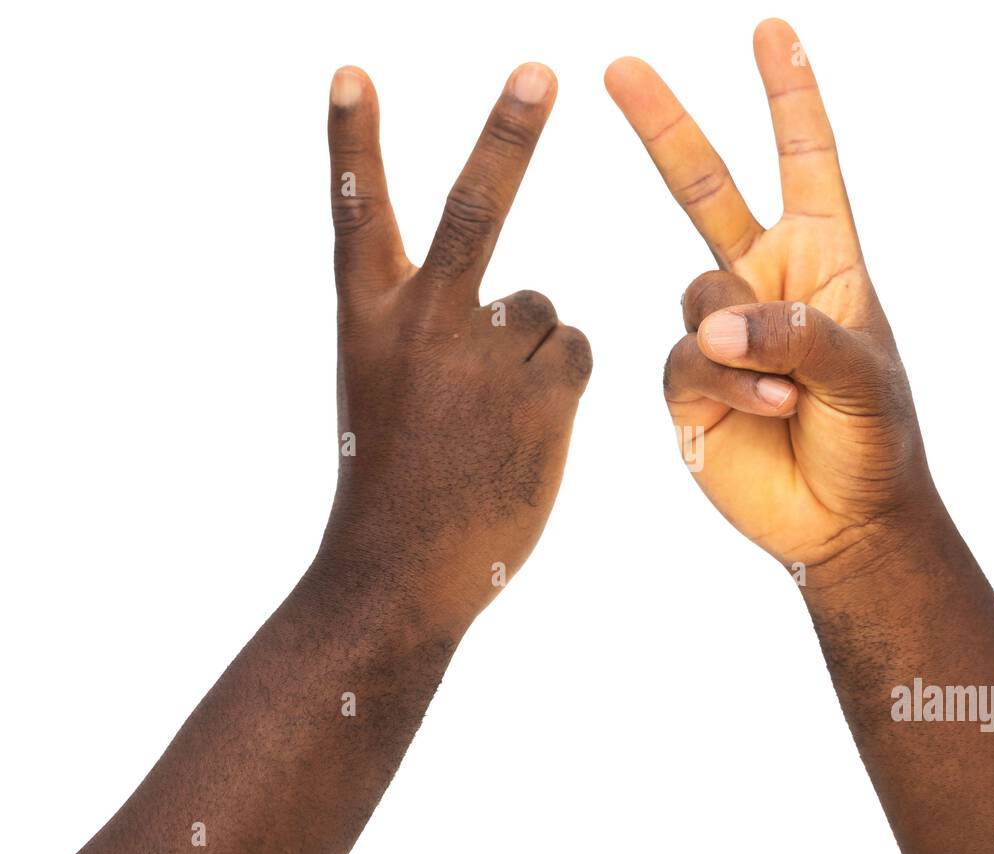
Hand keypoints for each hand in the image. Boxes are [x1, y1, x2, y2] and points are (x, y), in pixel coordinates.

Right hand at [317, 64, 591, 635]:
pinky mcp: (542, 394)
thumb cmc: (392, 481)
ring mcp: (483, 359)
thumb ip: (429, 330)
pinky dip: (558, 380)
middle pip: (475, 209)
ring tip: (493, 416)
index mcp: (367, 319)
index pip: (358, 212)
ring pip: (540, 310)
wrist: (399, 572)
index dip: (354, 141)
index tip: (351, 72)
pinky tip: (527, 428)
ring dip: (530, 349)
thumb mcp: (381, 389)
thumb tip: (525, 304)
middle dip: (509, 134)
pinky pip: (573, 351)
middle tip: (540, 71)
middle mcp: (422, 325)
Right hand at [605, 20, 933, 578]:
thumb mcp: (864, 375)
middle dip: (666, 127)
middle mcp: (764, 284)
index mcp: (822, 260)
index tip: (772, 33)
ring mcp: (721, 333)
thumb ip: (796, 334)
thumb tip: (715, 325)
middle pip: (705, 189)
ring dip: (740, 341)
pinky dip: (723, 382)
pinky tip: (764, 410)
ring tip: (786, 392)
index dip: (790, 98)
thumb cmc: (876, 440)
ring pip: (696, 295)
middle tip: (621, 67)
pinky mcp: (688, 384)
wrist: (844, 522)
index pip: (806, 163)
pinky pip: (684, 358)